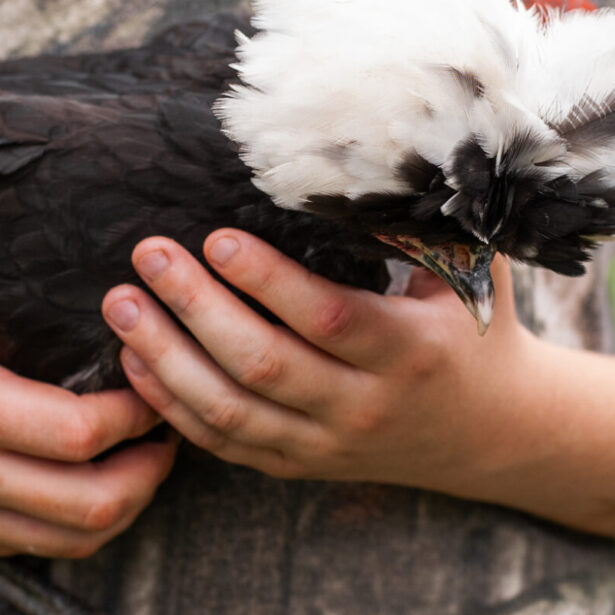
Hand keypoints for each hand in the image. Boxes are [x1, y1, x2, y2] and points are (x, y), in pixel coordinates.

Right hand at [0, 171, 176, 556]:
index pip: (82, 433)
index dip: (138, 410)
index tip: (153, 367)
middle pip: (95, 503)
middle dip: (151, 468)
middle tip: (175, 420)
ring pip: (71, 538)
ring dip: (125, 504)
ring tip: (147, 454)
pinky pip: (33, 548)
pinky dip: (79, 523)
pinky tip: (93, 478)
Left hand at [100, 231, 541, 493]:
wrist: (493, 433)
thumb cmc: (476, 330)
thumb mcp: (469, 273)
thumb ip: (419, 222)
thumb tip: (361, 149)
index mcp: (409, 351)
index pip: (328, 318)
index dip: (268, 282)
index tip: (218, 238)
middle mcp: (364, 406)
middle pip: (263, 365)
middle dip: (195, 307)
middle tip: (147, 255)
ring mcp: (328, 444)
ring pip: (230, 411)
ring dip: (166, 358)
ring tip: (121, 303)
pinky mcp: (301, 465)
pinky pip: (224, 443)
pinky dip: (173, 405)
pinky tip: (134, 361)